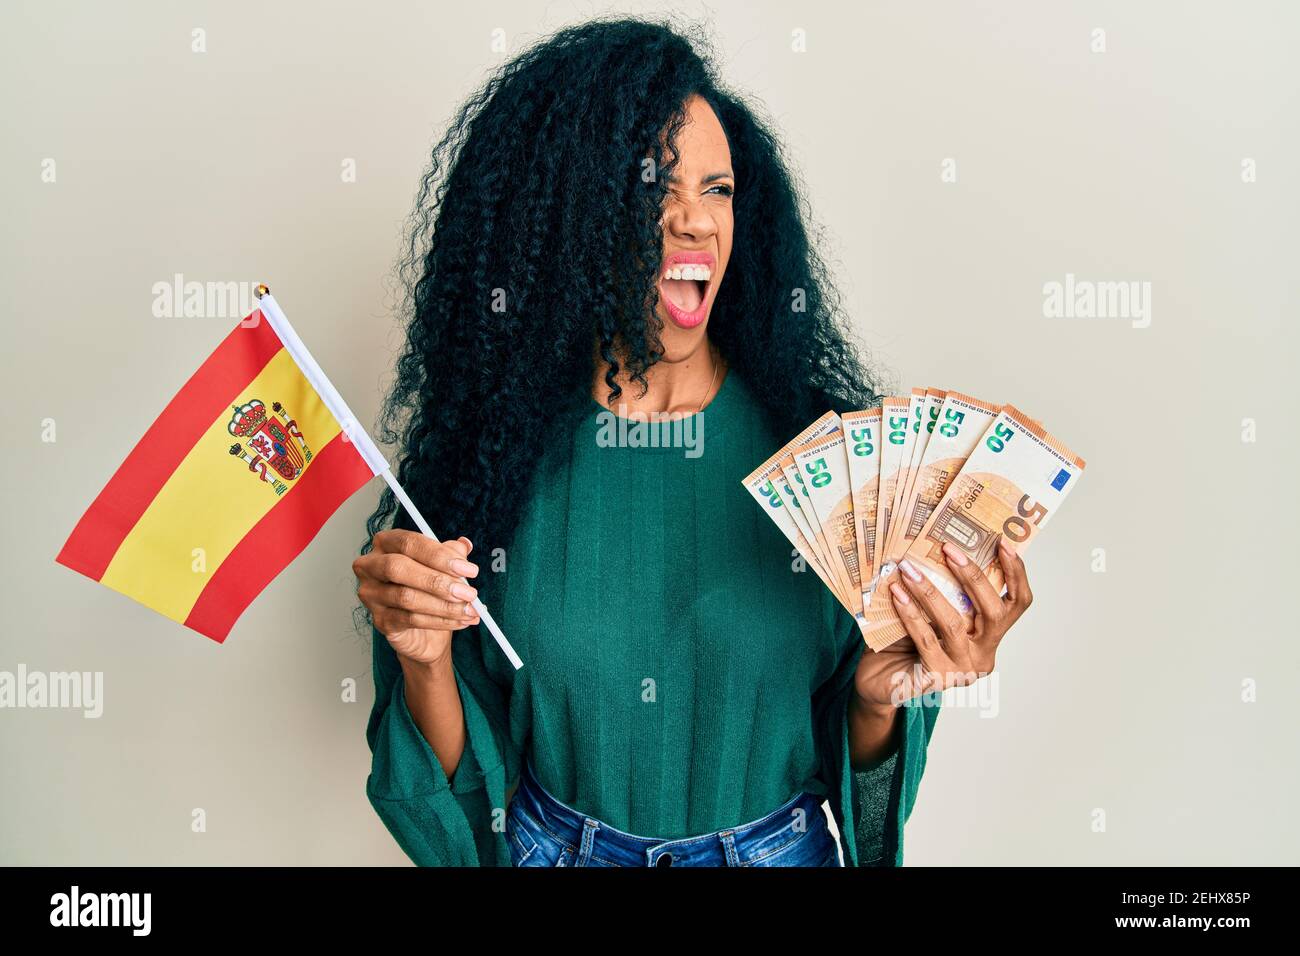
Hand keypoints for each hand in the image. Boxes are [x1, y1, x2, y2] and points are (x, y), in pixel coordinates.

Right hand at [353, 529, 481, 664]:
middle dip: (438, 581)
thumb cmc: (429, 588)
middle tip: (469, 593)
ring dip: (444, 605)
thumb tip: (464, 545)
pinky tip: (460, 621)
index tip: (468, 570)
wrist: (423, 630)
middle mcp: (371, 566)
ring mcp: (371, 595)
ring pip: (406, 597)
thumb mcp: (442, 566)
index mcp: (387, 543)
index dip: (440, 555)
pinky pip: (411, 620)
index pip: (409, 543)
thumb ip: (452, 553)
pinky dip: (441, 621)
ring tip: (470, 610)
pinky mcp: (380, 620)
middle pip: (399, 567)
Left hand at [854, 536, 1033, 706]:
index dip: (1016, 573)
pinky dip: (910, 612)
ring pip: (954, 624)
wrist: (881, 683)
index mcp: (989, 637)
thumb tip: (938, 547)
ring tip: (908, 567)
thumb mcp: (931, 613)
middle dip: (973, 576)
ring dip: (930, 591)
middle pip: (994, 612)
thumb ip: (943, 591)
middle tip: (948, 548)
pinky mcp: (937, 679)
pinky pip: (925, 639)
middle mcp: (983, 655)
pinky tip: (896, 592)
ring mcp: (963, 670)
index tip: (1003, 542)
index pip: (1017, 604)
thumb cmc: (905, 643)